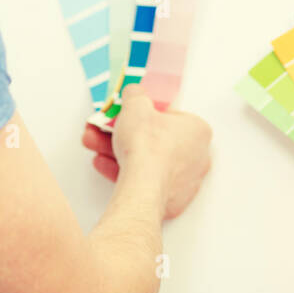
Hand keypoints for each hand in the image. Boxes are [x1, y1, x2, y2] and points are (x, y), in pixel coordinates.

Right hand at [80, 81, 211, 219]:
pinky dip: (124, 172)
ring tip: (95, 142)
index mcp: (198, 130)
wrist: (143, 187)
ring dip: (119, 151)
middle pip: (156, 140)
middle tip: (107, 128)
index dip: (147, 114)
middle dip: (126, 133)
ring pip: (148, 161)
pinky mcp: (170, 200)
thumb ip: (135, 95)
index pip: (171, 117)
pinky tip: (103, 163)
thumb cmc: (148, 146)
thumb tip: (134, 92)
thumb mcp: (136, 106)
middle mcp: (197, 157)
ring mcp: (184, 181)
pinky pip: (146, 180)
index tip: (131, 114)